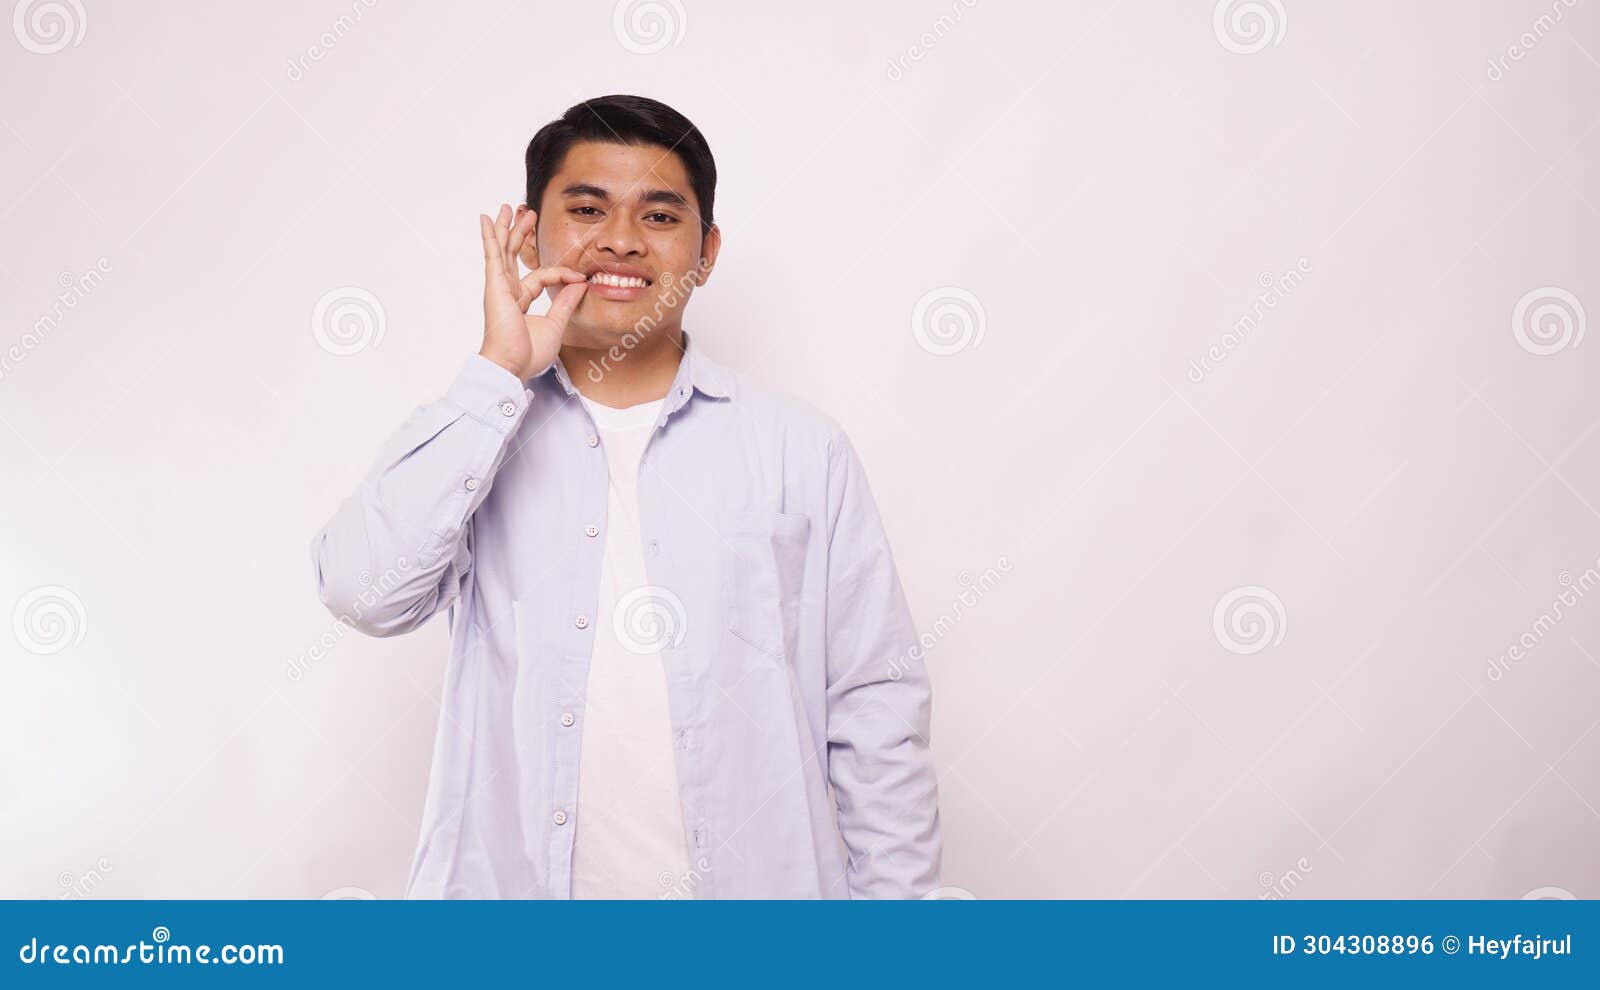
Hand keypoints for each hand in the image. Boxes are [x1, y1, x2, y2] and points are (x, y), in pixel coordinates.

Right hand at [477, 203, 587, 378]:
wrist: (511, 365)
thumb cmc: (528, 354)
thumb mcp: (556, 325)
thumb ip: (566, 303)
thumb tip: (580, 284)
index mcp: (521, 302)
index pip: (542, 277)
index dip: (562, 274)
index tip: (580, 277)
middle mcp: (508, 292)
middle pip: (514, 255)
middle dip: (520, 234)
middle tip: (527, 215)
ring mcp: (499, 287)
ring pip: (503, 249)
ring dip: (506, 227)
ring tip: (508, 207)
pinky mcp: (494, 284)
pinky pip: (493, 254)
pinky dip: (490, 236)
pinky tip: (486, 219)